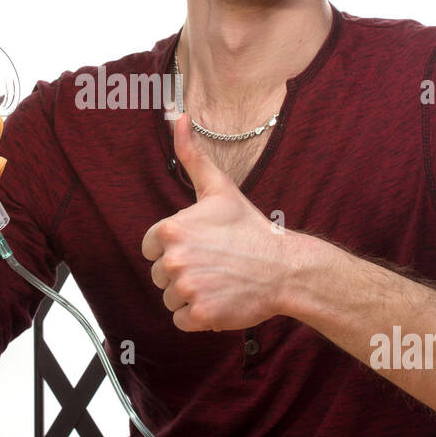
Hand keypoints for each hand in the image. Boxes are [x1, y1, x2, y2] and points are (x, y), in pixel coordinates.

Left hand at [141, 113, 291, 331]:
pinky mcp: (200, 314)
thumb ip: (192, 154)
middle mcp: (174, 259)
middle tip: (215, 264)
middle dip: (183, 272)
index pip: (151, 248)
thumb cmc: (250, 228)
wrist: (285, 267)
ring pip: (169, 298)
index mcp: (171, 229)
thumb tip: (178, 116)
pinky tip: (220, 298)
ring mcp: (187, 288)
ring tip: (219, 280)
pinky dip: (198, 315)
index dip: (173, 249)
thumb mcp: (219, 188)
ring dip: (190, 294)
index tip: (200, 246)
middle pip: (159, 275)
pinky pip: (181, 320)